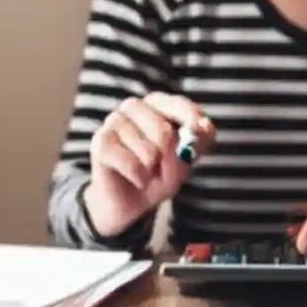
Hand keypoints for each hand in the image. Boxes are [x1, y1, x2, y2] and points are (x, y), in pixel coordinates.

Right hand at [83, 93, 216, 236]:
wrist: (128, 202)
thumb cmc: (158, 176)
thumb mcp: (184, 163)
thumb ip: (197, 144)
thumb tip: (206, 128)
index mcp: (157, 105)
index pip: (177, 104)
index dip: (190, 118)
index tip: (199, 132)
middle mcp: (134, 107)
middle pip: (163, 131)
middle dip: (170, 160)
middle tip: (163, 169)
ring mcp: (114, 121)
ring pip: (149, 152)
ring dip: (153, 172)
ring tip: (146, 172)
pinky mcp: (100, 141)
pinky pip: (132, 165)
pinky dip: (140, 178)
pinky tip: (136, 179)